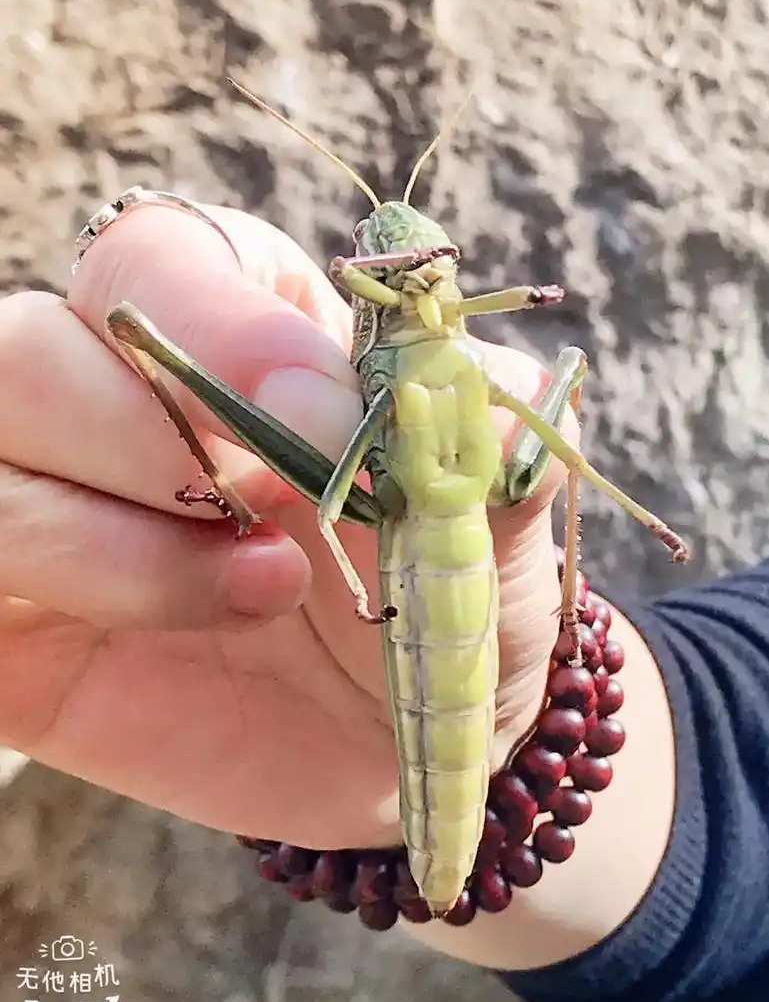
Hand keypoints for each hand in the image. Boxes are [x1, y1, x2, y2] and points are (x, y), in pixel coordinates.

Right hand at [0, 201, 573, 851]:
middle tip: (268, 521)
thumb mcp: (488, 519)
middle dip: (135, 436)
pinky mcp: (14, 626)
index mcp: (232, 328)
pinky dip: (43, 604)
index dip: (216, 326)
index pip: (155, 257)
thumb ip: (482, 440)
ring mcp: (50, 511)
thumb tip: (478, 390)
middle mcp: (118, 403)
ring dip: (103, 544)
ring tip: (258, 594)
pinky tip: (158, 647)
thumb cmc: (442, 601)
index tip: (316, 415)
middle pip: (20, 349)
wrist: (403, 744)